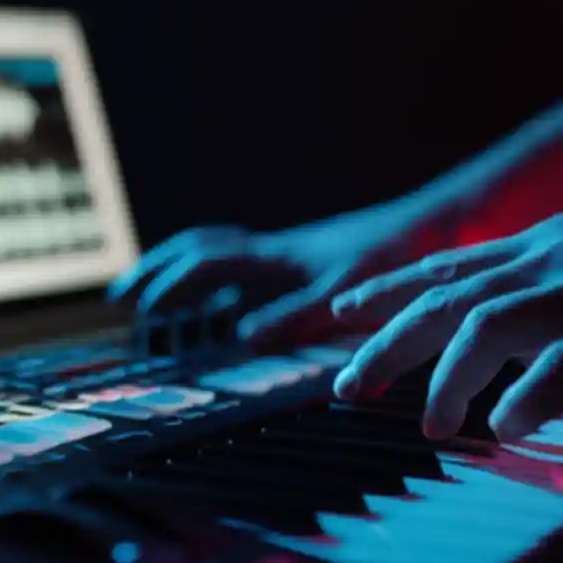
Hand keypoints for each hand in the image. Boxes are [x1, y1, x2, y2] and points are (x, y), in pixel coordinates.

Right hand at [107, 196, 451, 345]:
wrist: (438, 225)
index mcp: (276, 257)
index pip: (205, 263)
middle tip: (124, 297)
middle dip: (159, 271)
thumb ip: (296, 316)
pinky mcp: (311, 263)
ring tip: (162, 303)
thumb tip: (242, 337)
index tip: (133, 307)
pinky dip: (222, 284)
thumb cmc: (394, 257)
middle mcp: (276, 252)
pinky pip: (248, 268)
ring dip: (186, 275)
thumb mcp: (343, 293)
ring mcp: (291, 256)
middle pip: (201, 250)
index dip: (167, 285)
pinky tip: (229, 309)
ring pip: (222, 256)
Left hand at [329, 166, 562, 441]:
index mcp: (547, 245)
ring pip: (489, 326)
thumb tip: (523, 312)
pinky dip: (529, 397)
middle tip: (346, 387)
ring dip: (448, 379)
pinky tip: (506, 428)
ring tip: (431, 427)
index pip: (447, 266)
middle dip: (386, 343)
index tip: (340, 314)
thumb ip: (559, 274)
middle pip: (445, 299)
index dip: (387, 290)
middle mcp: (554, 261)